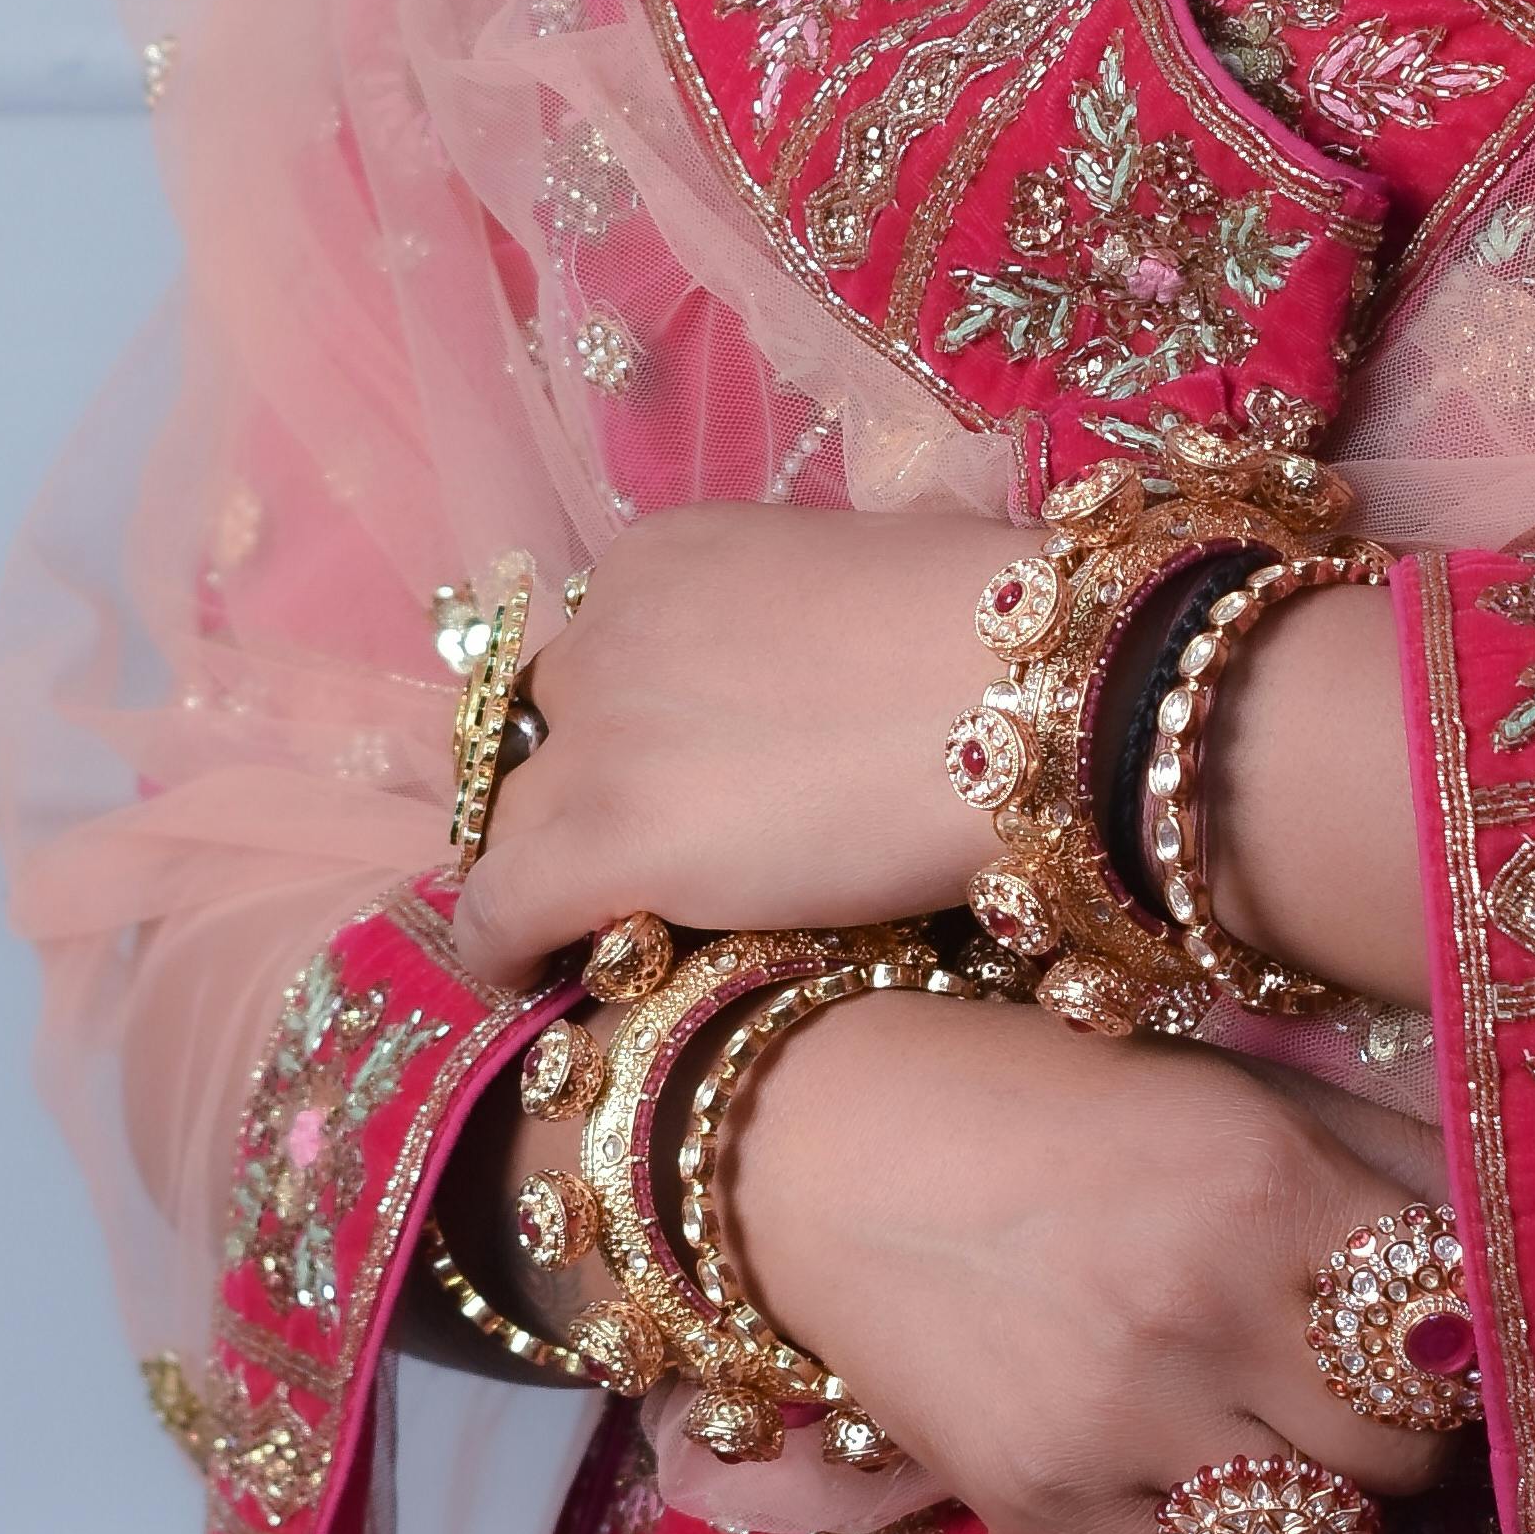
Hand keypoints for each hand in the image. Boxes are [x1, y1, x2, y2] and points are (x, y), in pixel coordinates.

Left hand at [444, 507, 1435, 1016]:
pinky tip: (525, 980)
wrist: (1037, 700)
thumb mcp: (881, 571)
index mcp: (672, 553)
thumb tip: (858, 625)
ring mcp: (597, 735)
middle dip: (594, 789)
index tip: (671, 777)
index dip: (630, 725)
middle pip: (550, 732)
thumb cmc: (1003, 628)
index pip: (600, 650)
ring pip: (518, 823)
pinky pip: (498, 908)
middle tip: (658, 856)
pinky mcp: (599, 840)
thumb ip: (822, 607)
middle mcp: (609, 628)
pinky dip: (501, 947)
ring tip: (599, 934)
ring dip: (554, 872)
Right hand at [706, 983, 1460, 1533]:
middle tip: (1363, 1388)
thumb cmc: (1063, 1105)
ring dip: (1322, 1499)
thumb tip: (1520, 1243)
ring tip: (1279, 1433)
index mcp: (1263, 1188)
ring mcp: (1113, 1427)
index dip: (1464, 1342)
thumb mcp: (1243, 1091)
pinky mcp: (1040, 1508)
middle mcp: (1196, 1316)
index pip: (1456, 1334)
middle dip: (1404, 1429)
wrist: (828, 1153)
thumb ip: (1393, 1165)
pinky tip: (1181, 1460)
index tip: (1438, 1329)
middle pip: (1404, 1457)